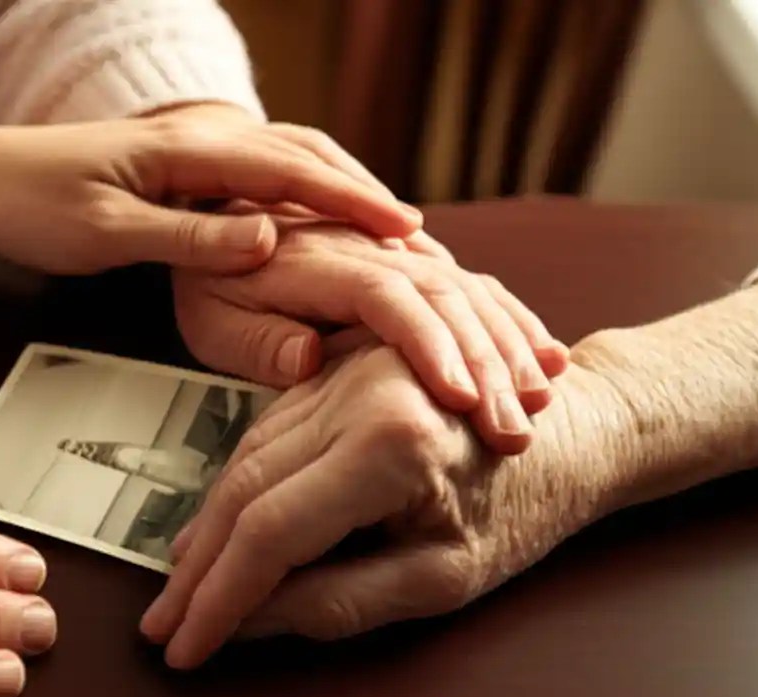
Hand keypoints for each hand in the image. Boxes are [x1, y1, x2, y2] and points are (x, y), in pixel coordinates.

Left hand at [0, 110, 419, 274]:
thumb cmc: (31, 205)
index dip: (352, 202)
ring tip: (387, 228)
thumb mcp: (104, 232)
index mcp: (188, 150)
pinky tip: (321, 220)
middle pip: (304, 155)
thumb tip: (270, 240)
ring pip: (289, 159)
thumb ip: (187, 238)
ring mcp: (196, 149)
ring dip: (341, 190)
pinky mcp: (187, 167)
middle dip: (364, 193)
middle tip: (420, 236)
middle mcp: (201, 139)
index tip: (405, 230)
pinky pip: (264, 174)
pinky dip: (306, 194)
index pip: (289, 171)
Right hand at [139, 345, 635, 667]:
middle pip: (245, 490)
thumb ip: (339, 602)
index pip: (271, 531)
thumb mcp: (440, 580)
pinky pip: (267, 433)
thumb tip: (249, 620)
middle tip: (167, 624)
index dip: (219, 597)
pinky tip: (217, 528)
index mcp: (392, 442)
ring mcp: (346, 373)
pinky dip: (238, 487)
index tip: (188, 643)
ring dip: (208, 528)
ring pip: (246, 457)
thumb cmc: (522, 508)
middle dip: (199, 569)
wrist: (569, 435)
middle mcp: (359, 393)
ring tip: (183, 585)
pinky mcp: (340, 372)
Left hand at [174, 217, 570, 452]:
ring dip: (510, 344)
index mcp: (317, 260)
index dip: (426, 344)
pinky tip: (547, 359)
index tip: (459, 396)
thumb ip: (256, 336)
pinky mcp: (415, 260)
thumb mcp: (211, 313)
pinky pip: (474, 284)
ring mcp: (398, 250)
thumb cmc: (211, 279)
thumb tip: (307, 353)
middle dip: (487, 360)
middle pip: (445, 293)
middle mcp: (368, 245)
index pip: (386, 296)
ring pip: (470, 287)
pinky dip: (512, 321)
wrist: (218, 206)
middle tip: (513, 427)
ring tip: (545, 399)